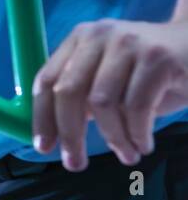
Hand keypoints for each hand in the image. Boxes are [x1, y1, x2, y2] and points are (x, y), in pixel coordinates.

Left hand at [32, 17, 187, 170]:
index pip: (46, 80)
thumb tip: (55, 134)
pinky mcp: (158, 58)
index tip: (44, 147)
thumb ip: (83, 97)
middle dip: (70, 134)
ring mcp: (129, 43)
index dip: (42, 117)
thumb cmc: (150, 73)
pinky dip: (137, 134)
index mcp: (80, 39)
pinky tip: (143, 144)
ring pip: (102, 103)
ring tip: (127, 155)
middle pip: (68, 91)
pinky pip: (136, 107)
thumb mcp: (110, 80)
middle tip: (76, 164)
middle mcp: (99, 36)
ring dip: (112, 138)